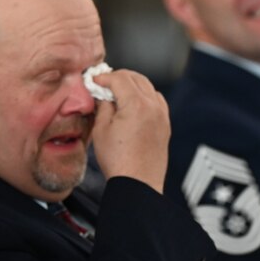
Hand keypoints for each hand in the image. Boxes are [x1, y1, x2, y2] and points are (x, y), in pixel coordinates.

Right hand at [88, 69, 169, 192]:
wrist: (138, 183)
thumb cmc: (119, 161)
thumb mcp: (101, 129)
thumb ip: (103, 106)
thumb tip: (102, 95)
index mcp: (136, 104)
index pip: (119, 78)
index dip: (104, 77)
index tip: (94, 81)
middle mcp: (153, 106)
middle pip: (136, 78)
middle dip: (118, 78)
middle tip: (104, 85)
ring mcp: (162, 115)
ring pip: (148, 87)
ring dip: (132, 85)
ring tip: (117, 94)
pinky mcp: (165, 124)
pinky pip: (156, 101)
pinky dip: (145, 96)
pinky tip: (133, 105)